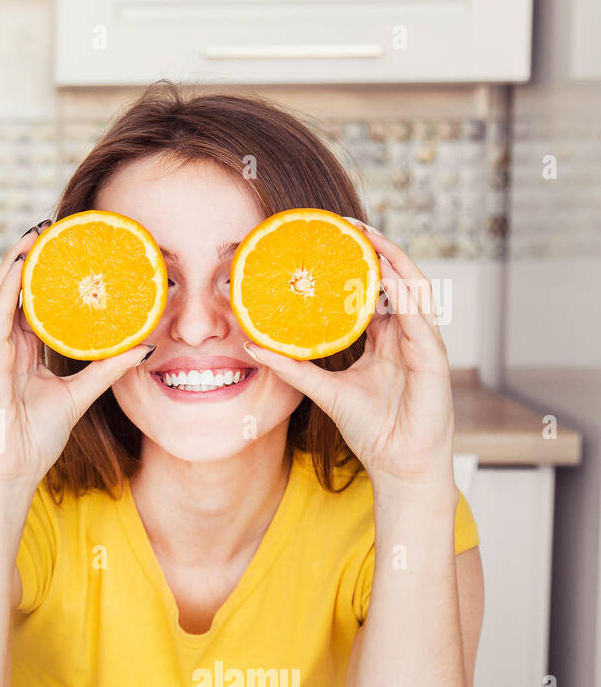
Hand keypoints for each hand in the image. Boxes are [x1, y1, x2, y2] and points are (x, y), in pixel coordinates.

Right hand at [0, 223, 153, 491]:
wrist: (12, 470)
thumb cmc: (34, 439)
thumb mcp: (79, 396)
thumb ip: (106, 369)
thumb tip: (143, 346)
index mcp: (21, 353)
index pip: (32, 305)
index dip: (44, 276)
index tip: (65, 251)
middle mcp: (4, 347)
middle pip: (14, 292)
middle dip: (29, 260)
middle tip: (53, 231)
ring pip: (0, 295)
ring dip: (15, 262)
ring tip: (36, 234)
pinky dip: (6, 286)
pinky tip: (20, 263)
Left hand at [242, 220, 454, 491]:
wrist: (399, 463)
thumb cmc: (371, 427)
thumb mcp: (324, 390)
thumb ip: (292, 368)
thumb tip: (251, 346)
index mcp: (386, 337)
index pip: (375, 289)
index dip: (358, 262)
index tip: (332, 239)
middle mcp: (407, 333)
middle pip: (396, 279)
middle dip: (376, 249)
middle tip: (348, 223)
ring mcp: (423, 343)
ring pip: (412, 289)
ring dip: (393, 259)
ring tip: (368, 235)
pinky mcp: (434, 359)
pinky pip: (419, 319)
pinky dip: (404, 296)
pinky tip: (388, 277)